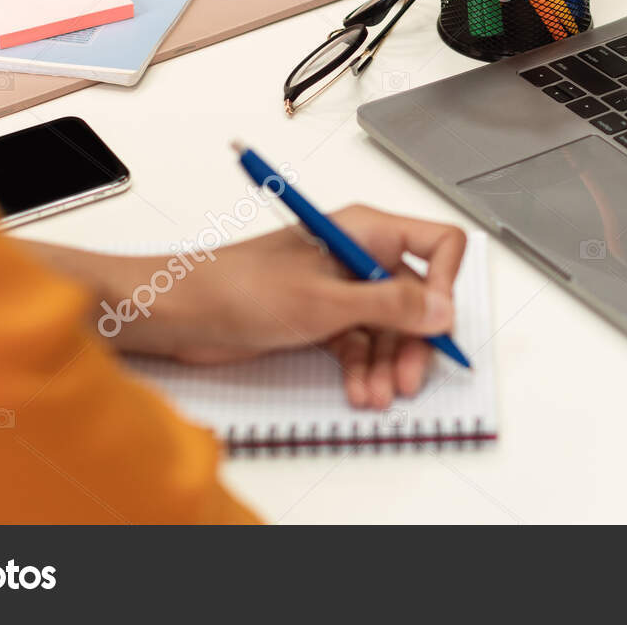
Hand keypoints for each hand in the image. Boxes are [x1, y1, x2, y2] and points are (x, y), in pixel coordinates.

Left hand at [102, 205, 465, 409]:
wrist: (181, 311)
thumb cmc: (239, 288)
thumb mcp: (326, 301)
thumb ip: (390, 304)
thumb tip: (441, 308)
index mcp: (365, 231)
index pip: (435, 244)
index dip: (445, 283)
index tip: (436, 322)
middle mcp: (358, 255)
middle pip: (415, 296)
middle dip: (415, 340)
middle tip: (408, 380)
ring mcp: (340, 288)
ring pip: (388, 327)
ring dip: (388, 363)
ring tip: (376, 395)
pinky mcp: (320, 317)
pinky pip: (360, 344)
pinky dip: (362, 368)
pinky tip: (357, 390)